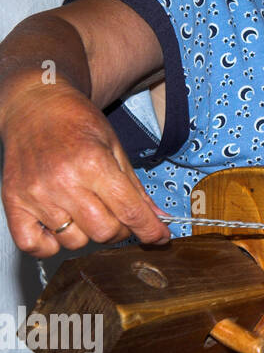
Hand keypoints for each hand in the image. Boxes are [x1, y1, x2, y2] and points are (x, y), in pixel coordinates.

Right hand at [0, 82, 170, 256]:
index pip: (130, 211)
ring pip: (75, 241)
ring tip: (84, 211)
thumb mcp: (115, 148)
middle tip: (118, 215)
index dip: (150, 229)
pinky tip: (59, 226)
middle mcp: (63, 181)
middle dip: (120, 229)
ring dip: (87, 234)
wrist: (35, 106)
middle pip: (105, 231)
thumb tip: (158, 219)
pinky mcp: (13, 203)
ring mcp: (35, 195)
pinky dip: (50, 245)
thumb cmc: (76, 123)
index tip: (159, 236)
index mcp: (93, 164)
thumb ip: (136, 188)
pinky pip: (34, 246)